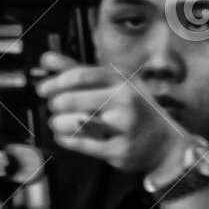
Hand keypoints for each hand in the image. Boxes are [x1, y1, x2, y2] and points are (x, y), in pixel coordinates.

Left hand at [34, 52, 185, 175]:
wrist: (165, 144)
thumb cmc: (133, 109)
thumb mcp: (111, 84)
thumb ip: (77, 71)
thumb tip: (46, 59)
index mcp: (120, 79)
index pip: (79, 75)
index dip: (55, 82)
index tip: (43, 89)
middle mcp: (124, 100)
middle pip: (72, 99)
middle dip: (55, 104)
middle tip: (54, 107)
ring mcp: (124, 125)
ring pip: (75, 122)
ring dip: (58, 123)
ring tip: (57, 122)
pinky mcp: (120, 150)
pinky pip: (82, 143)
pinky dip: (66, 139)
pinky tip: (64, 135)